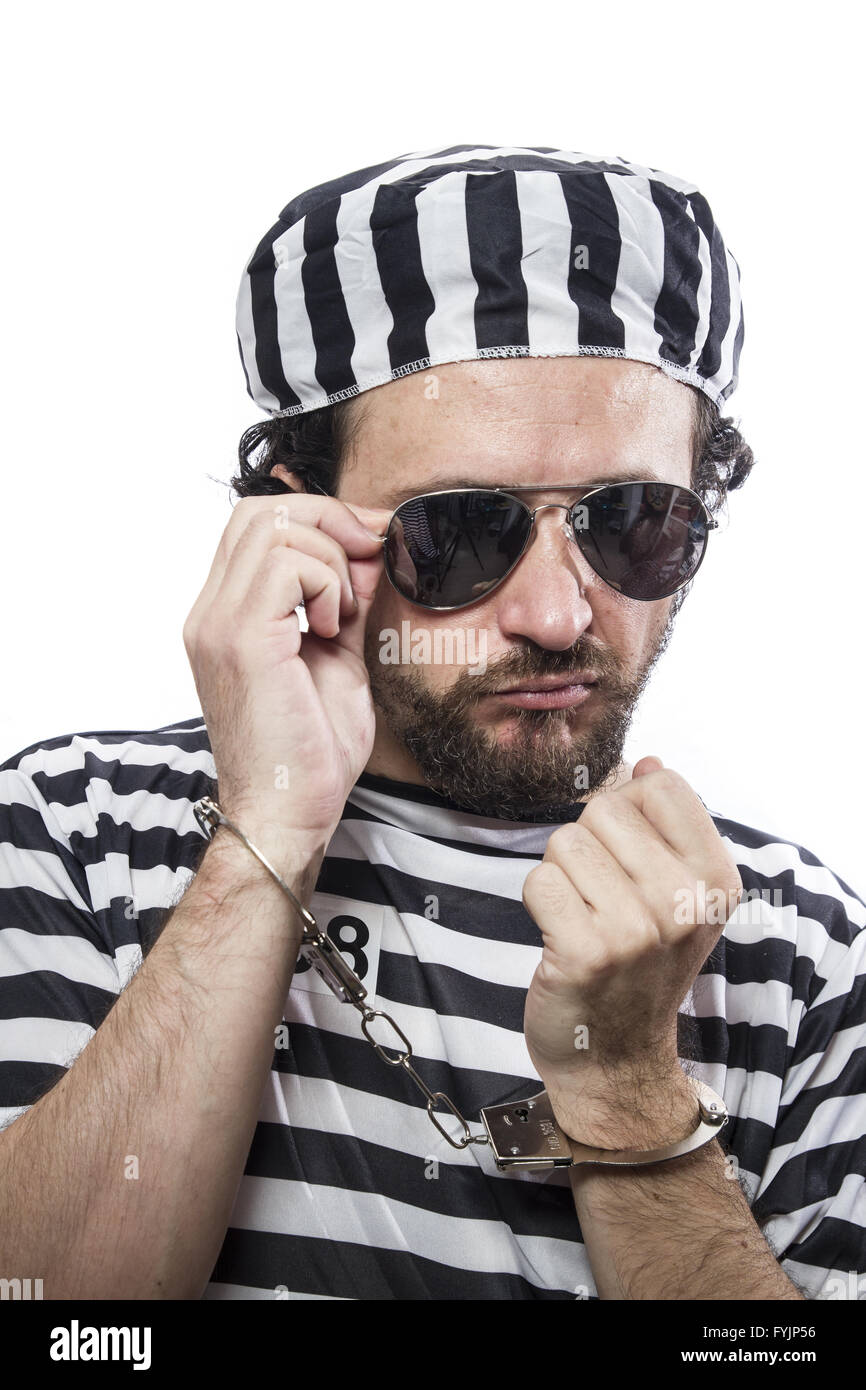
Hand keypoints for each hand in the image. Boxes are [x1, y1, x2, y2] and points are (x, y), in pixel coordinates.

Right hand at [182, 491, 390, 875]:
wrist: (287, 814)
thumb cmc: (310, 752)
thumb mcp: (338, 658)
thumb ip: (344, 602)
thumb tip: (369, 551)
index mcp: (225, 616)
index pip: (255, 524)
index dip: (319, 517)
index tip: (368, 545)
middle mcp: (210, 614)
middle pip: (259, 511)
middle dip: (328, 518)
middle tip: (369, 558)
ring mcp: (219, 624)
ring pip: (274, 526)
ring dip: (329, 558)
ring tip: (342, 615)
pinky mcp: (241, 639)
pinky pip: (288, 564)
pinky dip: (327, 584)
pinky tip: (335, 630)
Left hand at [522, 758, 741, 1147]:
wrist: (616, 1057)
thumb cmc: (640, 964)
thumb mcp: (677, 895)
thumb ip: (665, 825)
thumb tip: (646, 761)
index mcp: (717, 878)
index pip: (660, 784)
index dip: (629, 807)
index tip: (628, 854)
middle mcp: (685, 902)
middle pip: (605, 807)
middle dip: (589, 843)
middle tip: (601, 896)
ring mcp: (637, 930)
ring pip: (565, 841)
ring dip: (562, 874)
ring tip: (584, 917)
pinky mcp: (586, 952)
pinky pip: (538, 881)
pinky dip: (539, 904)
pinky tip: (561, 936)